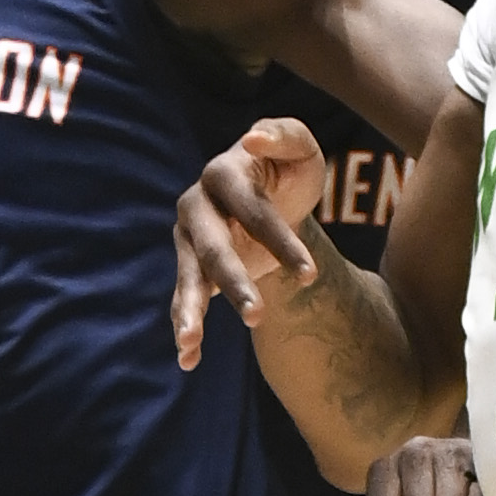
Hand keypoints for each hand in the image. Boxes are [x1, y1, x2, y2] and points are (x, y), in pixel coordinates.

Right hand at [171, 118, 323, 369]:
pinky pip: (184, 298)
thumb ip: (284, 136)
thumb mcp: (300, 149)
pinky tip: (189, 359)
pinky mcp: (191, 267)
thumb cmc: (288, 171)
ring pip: (189, 275)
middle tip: (258, 317)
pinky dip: (184, 327)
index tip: (310, 275)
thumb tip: (252, 140)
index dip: (281, 241)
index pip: (252, 211)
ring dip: (191, 309)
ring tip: (192, 342)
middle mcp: (198, 205)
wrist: (272, 196)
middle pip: (214, 247)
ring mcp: (190, 239)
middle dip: (234, 281)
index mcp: (224, 172)